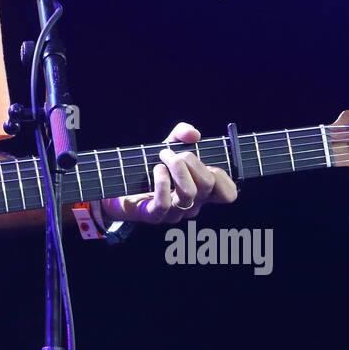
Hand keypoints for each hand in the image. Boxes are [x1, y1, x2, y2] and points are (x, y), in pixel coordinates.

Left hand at [102, 122, 236, 224]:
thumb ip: (182, 134)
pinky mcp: (153, 215)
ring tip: (163, 156)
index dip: (223, 177)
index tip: (206, 163)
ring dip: (177, 168)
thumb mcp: (169, 145)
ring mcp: (174, 212)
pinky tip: (157, 169)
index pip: (227, 194)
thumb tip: (194, 134)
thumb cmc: (150, 166)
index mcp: (201, 191)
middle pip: (207, 185)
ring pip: (189, 193)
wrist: (120, 183)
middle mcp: (191, 204)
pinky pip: (164, 203)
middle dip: (192, 161)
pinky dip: (162, 182)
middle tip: (173, 152)